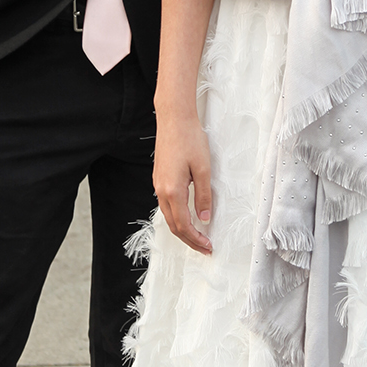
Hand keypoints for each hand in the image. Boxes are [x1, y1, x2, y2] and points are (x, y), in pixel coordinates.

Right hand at [153, 110, 212, 254]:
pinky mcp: (159, 179)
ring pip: (168, 216)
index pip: (183, 225)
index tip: (208, 246)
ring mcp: (158, 185)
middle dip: (189, 240)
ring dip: (183, 230)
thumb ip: (204, 196)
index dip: (196, 239)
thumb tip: (204, 218)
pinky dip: (177, 217)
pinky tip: (187, 218)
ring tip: (198, 237)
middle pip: (173, 225)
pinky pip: (166, 206)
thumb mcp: (203, 169)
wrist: (174, 119)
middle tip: (205, 248)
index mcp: (173, 191)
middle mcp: (161, 191)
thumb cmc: (190, 139)